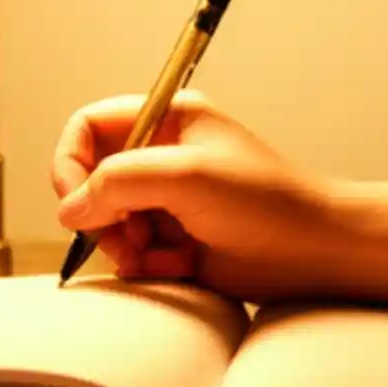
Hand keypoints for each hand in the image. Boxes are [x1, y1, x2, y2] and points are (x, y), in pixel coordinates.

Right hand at [50, 91, 339, 300]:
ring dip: (122, 244)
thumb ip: (118, 182)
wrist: (317, 253)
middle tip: (125, 237)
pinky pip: (132, 253)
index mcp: (168, 120)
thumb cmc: (269, 202)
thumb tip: (70, 209)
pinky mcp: (175, 240)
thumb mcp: (186, 177)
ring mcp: (168, 200)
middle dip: (101, 213)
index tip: (76, 200)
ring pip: (108, 221)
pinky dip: (145, 265)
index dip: (70, 162)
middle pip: (91, 180)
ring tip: (155, 256)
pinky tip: (179, 266)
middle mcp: (163, 156)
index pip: (88, 127)